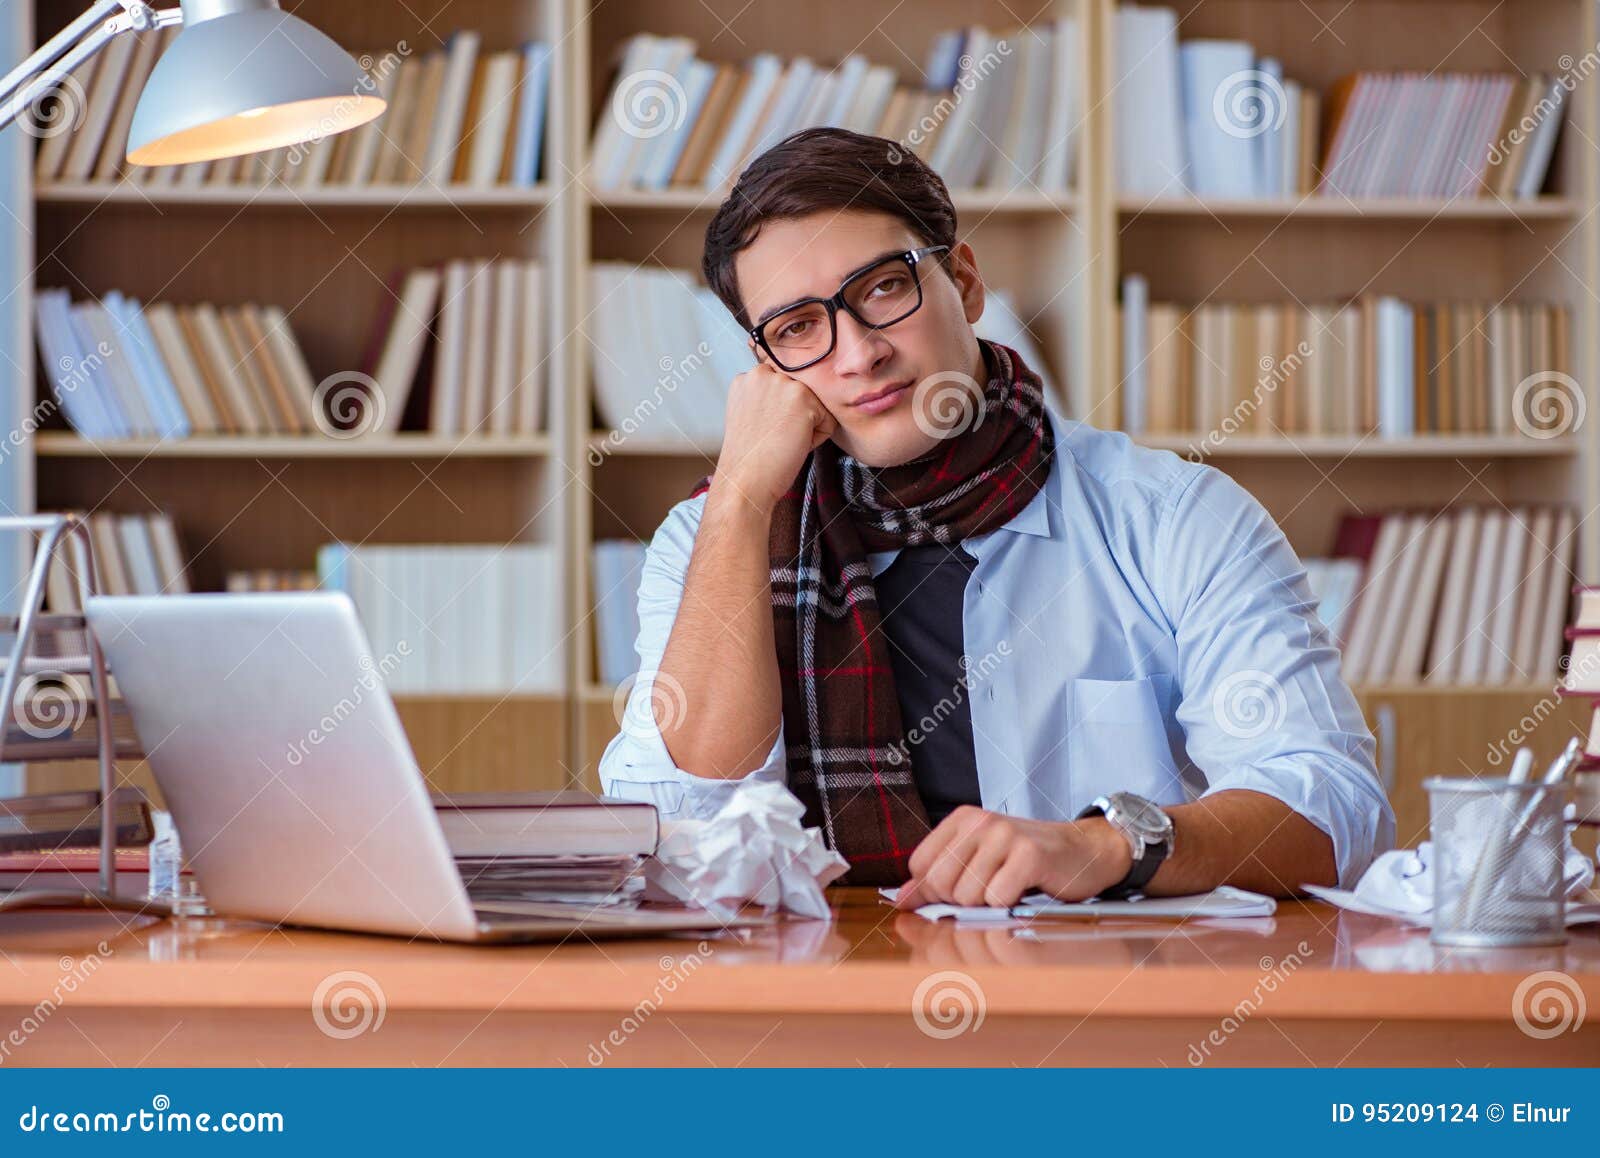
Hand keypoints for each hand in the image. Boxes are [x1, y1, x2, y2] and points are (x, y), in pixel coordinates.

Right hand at [715, 358, 835, 513]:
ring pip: (816, 405)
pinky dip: (817, 438)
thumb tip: (794, 397)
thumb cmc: (749, 457)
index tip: (767, 430)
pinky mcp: (803, 398)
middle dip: (795, 416)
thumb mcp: (750, 414)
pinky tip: (792, 445)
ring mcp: (783, 383)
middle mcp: (763, 374)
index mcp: (747, 378)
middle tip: (774, 437)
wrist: (745, 480)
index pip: (784, 387)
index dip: (781, 413)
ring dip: (807, 426)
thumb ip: (767, 397)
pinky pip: (828, 420)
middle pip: (802, 393)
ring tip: (781, 441)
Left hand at [893, 806, 1132, 909]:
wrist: (1085, 851)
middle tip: (989, 891)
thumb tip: (901, 898)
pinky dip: (1009, 905)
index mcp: (962, 819)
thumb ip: (938, 877)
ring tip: (1008, 888)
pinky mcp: (1030, 855)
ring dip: (988, 904)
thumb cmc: (1028, 859)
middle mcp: (981, 822)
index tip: (960, 890)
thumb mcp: (979, 860)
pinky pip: (998, 898)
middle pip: (940, 882)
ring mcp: (1005, 836)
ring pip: (968, 895)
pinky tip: (1024, 890)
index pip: (920, 866)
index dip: (934, 890)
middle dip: (960, 900)